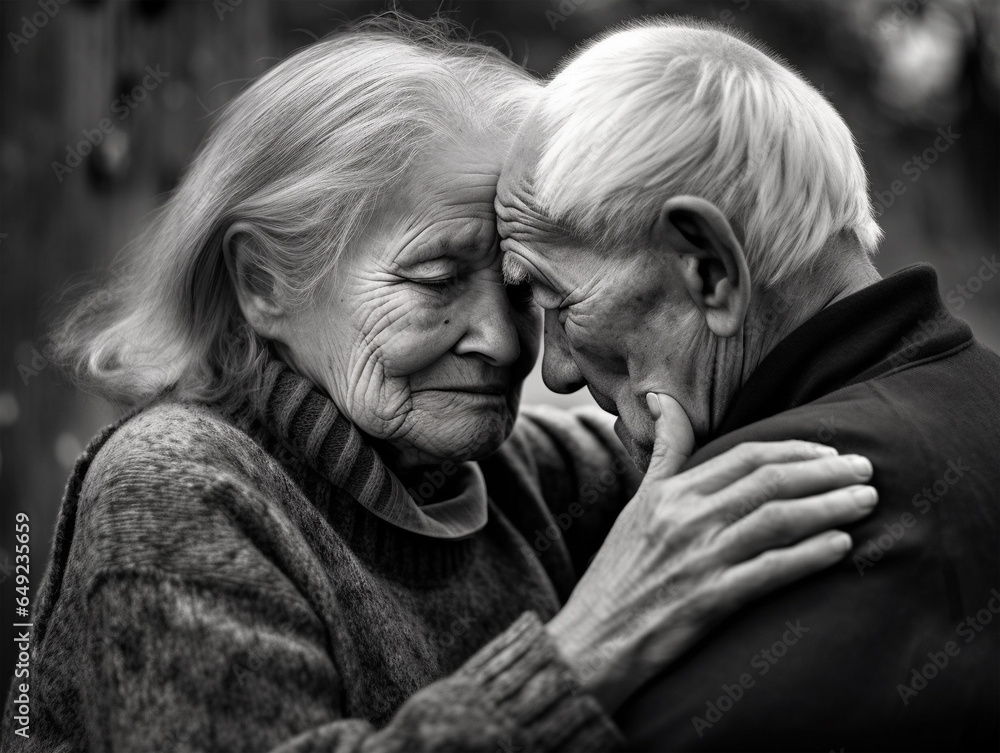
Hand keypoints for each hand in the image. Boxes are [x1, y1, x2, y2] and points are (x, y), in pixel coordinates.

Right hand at [546, 393, 875, 712]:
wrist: (594, 638)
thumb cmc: (620, 571)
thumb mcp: (636, 504)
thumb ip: (663, 453)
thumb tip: (664, 399)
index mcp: (671, 493)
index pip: (743, 457)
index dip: (793, 450)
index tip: (829, 452)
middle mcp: (686, 519)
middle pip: (768, 483)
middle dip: (825, 473)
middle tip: (866, 469)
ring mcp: (698, 559)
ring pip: (777, 521)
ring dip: (830, 508)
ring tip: (867, 501)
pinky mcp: (709, 600)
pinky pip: (770, 572)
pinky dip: (809, 555)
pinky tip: (842, 546)